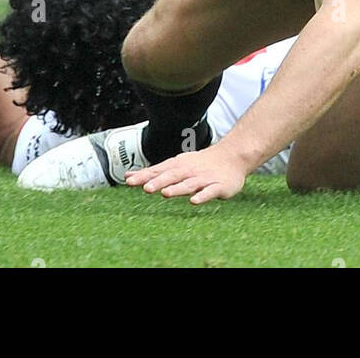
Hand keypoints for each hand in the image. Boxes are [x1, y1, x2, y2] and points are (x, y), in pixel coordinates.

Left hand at [125, 146, 249, 204]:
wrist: (231, 157)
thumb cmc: (198, 164)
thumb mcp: (175, 165)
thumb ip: (153, 172)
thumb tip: (128, 176)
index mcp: (177, 166)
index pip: (158, 171)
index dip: (144, 176)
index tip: (129, 181)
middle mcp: (189, 171)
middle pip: (172, 176)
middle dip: (159, 182)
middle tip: (146, 188)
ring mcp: (203, 178)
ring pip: (189, 184)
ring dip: (177, 188)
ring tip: (165, 194)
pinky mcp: (218, 186)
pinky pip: (209, 192)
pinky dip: (202, 196)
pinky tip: (194, 201)